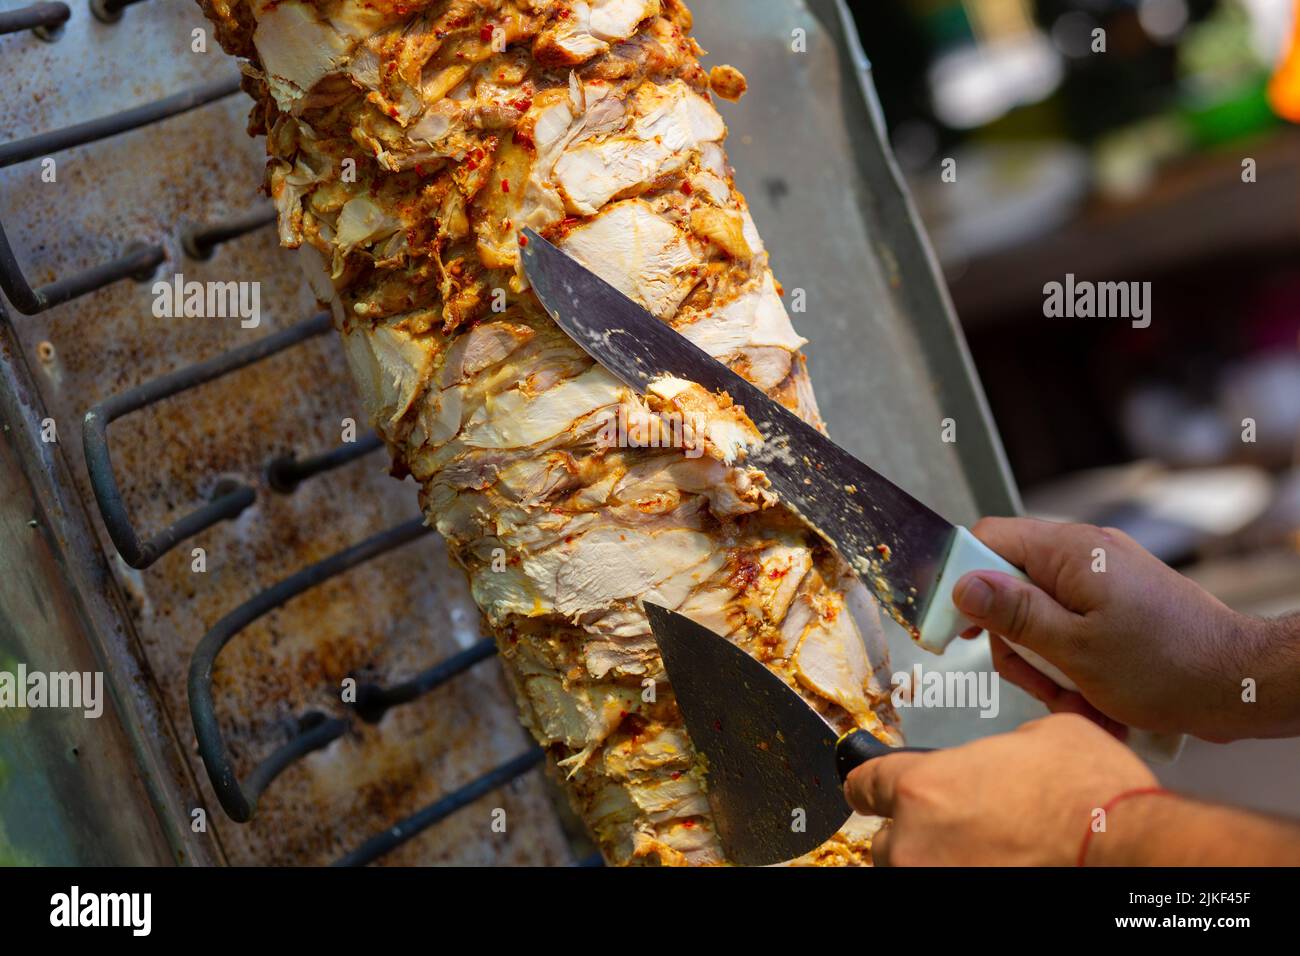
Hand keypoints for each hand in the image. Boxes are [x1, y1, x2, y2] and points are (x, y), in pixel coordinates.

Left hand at [845, 714, 1157, 865]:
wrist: (1127, 845)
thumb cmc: (1089, 790)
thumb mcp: (1038, 736)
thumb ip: (997, 749)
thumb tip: (1006, 754)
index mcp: (923, 787)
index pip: (866, 785)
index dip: (870, 785)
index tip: (869, 791)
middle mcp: (915, 841)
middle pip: (884, 841)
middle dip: (910, 834)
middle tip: (951, 830)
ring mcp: (935, 881)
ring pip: (910, 872)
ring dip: (934, 861)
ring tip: (977, 856)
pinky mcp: (964, 911)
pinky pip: (944, 890)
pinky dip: (963, 877)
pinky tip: (998, 867)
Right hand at [952, 517, 1283, 741]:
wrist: (1240, 683)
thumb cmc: (1168, 666)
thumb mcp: (1074, 648)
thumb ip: (1014, 614)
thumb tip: (962, 585)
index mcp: (1070, 552)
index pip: (986, 539)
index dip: (959, 579)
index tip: (952, 625)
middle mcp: (1085, 555)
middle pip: (1008, 583)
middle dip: (1010, 638)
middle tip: (1031, 676)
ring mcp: (1102, 579)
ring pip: (1036, 613)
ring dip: (1042, 660)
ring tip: (1072, 695)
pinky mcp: (1116, 603)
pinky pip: (1068, 626)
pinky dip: (1069, 662)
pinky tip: (1090, 694)